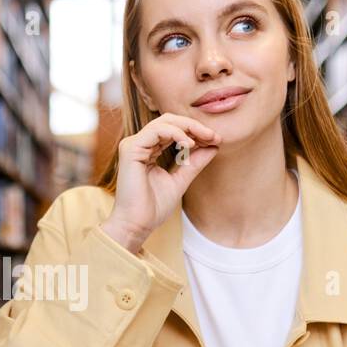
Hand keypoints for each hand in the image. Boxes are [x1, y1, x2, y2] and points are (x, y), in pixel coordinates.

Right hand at [102, 112, 220, 252]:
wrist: (136, 225)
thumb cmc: (153, 208)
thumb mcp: (180, 181)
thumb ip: (194, 163)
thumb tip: (213, 147)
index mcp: (148, 150)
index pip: (173, 130)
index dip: (195, 132)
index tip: (215, 140)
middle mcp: (139, 144)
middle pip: (169, 121)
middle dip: (194, 126)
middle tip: (214, 136)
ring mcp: (133, 145)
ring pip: (164, 122)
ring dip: (188, 127)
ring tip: (205, 138)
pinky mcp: (130, 149)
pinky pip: (156, 131)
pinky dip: (176, 133)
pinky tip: (189, 144)